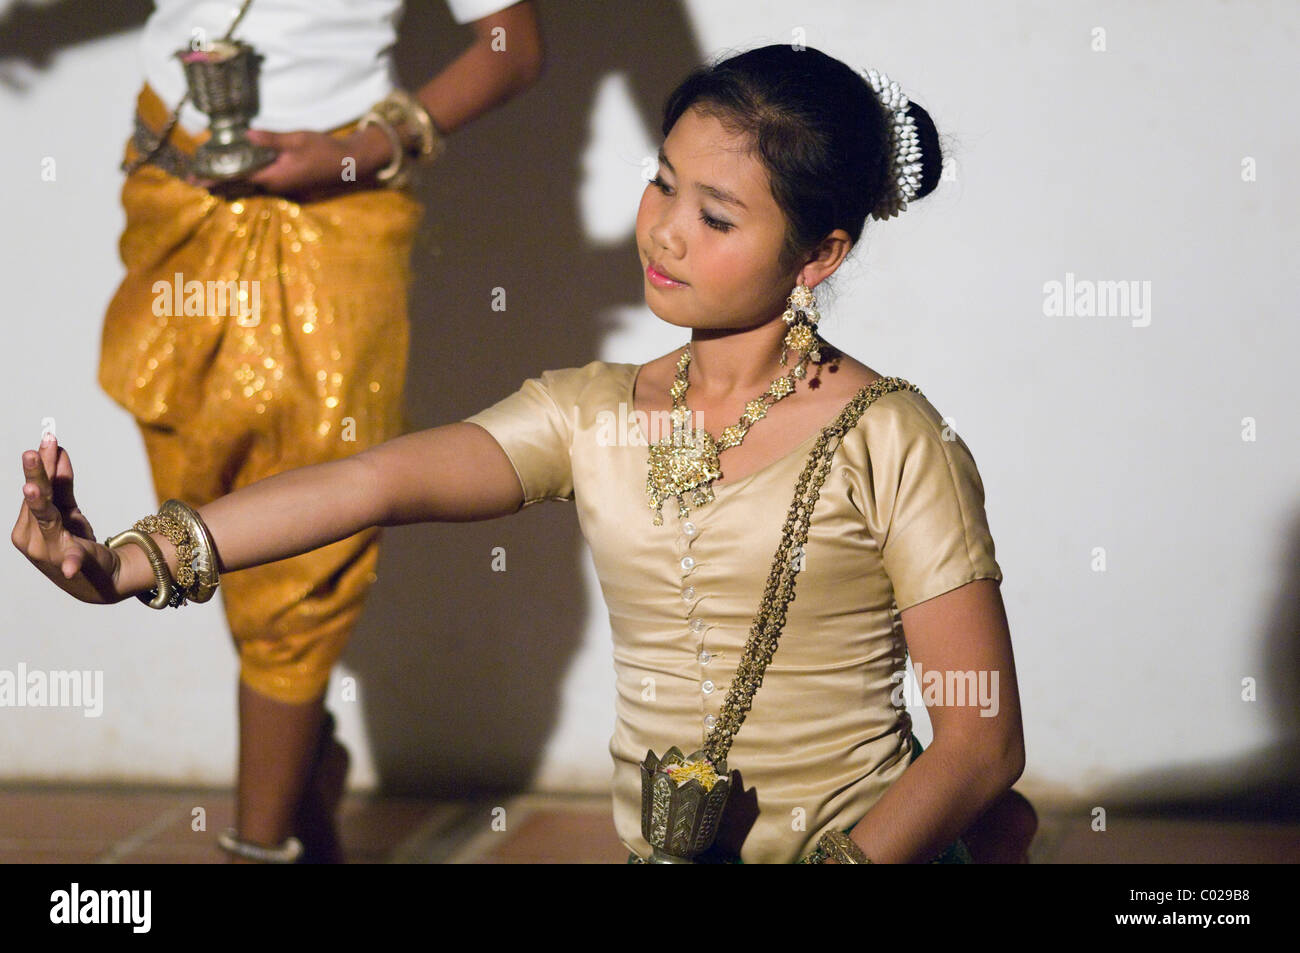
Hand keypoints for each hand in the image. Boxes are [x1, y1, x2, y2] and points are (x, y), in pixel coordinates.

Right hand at [11, 436, 123, 603]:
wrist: (97, 579)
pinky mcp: (69, 565)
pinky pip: (71, 559)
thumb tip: (59, 451)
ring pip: (47, 516)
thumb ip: (63, 484)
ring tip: (34, 486)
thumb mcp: (69, 509)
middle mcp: (29, 538)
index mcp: (25, 524)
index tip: (49, 437)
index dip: (43, 464)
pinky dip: (70, 561)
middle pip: (38, 499)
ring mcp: (46, 553)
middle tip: (33, 452)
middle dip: (37, 475)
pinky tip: (69, 566)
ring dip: (40, 502)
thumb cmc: (76, 541)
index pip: (36, 488)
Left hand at [186, 126, 393, 197]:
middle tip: (196, 182)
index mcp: (273, 176)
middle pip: (240, 187)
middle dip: (218, 184)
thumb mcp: (296, 139)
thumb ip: (270, 139)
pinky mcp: (289, 187)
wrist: (348, 163)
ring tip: (212, 183)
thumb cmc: (323, 149)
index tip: (196, 180)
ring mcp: (283, 189)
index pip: (237, 177)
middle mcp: (275, 187)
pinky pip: (262, 187)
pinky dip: (247, 183)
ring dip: (231, 185)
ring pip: (250, 189)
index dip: (215, 177)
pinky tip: (240, 180)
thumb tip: (245, 136)